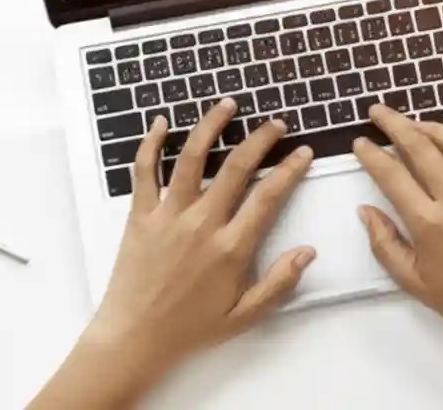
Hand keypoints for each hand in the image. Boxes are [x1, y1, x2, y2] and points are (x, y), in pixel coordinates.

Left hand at [31, 98, 314, 408]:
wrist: (134, 337)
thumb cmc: (190, 330)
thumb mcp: (244, 316)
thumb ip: (279, 283)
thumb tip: (308, 252)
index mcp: (231, 248)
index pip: (268, 196)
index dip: (290, 169)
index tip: (303, 151)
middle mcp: (201, 224)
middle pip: (236, 167)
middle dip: (260, 139)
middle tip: (276, 123)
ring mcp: (168, 215)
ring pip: (190, 158)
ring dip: (210, 126)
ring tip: (227, 105)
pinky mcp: (139, 215)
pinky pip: (145, 171)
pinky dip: (151, 143)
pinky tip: (162, 122)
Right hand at [352, 106, 442, 349]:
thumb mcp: (413, 282)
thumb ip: (384, 244)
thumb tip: (365, 210)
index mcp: (428, 224)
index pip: (391, 175)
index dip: (371, 154)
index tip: (360, 143)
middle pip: (420, 148)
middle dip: (394, 124)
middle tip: (379, 112)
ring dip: (433, 126)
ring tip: (417, 122)